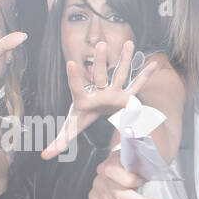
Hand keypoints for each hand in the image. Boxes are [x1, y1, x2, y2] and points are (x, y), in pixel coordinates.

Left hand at [41, 40, 158, 158]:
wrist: (99, 109)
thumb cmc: (84, 115)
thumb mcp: (72, 127)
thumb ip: (59, 140)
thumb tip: (44, 156)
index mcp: (84, 98)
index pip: (76, 87)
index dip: (73, 76)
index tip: (70, 63)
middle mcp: (99, 91)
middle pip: (100, 75)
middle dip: (101, 61)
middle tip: (100, 45)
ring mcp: (114, 92)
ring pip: (120, 75)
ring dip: (124, 59)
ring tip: (128, 42)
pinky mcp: (126, 96)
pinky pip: (137, 85)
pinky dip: (146, 76)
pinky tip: (154, 64)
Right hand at [88, 150, 163, 198]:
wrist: (116, 160)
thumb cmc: (129, 160)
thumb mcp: (136, 157)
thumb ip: (144, 165)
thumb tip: (162, 172)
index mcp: (110, 166)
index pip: (125, 179)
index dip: (138, 182)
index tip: (150, 182)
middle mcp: (101, 179)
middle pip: (121, 197)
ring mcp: (97, 191)